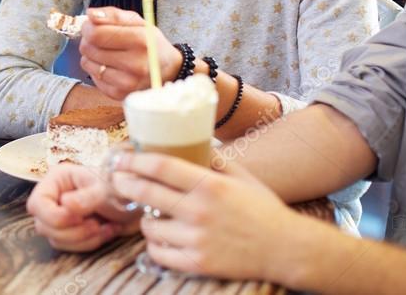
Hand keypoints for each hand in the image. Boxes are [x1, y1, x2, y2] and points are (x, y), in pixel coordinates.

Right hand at [27, 163, 138, 251]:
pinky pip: (69, 247)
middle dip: (70, 231)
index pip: (37, 203)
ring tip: (103, 228)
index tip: (77, 218)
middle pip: (43, 225)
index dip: (53, 216)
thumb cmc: (121, 188)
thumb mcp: (106, 188)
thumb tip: (66, 205)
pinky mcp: (70, 233)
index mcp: (57, 181)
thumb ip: (86, 197)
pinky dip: (88, 244)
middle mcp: (54, 199)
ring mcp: (60, 217)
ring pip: (55, 239)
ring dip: (81, 239)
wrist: (138, 203)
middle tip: (94, 224)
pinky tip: (106, 232)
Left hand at [78, 7, 181, 99]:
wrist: (168, 70)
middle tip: (100, 38)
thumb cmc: (150, 42)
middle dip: (89, 40)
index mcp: (140, 41)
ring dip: (91, 55)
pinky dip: (96, 69)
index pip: (96, 34)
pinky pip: (92, 77)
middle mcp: (135, 64)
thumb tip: (90, 14)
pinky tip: (110, 66)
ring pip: (86, 63)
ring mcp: (127, 83)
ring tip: (107, 52)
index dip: (88, 28)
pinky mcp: (119, 95)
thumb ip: (113, 15)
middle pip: (88, 49)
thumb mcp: (138, 21)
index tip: (91, 26)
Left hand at [111, 150, 305, 281]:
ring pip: (149, 225)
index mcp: (210, 185)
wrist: (288, 249)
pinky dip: (154, 243)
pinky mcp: (197, 263)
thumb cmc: (263, 209)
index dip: (135, 160)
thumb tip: (191, 141)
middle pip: (147, 192)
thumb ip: (214, 159)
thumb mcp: (242, 176)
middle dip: (125, 182)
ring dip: (144, 217)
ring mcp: (197, 239)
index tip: (122, 157)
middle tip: (117, 178)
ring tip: (148, 212)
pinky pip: (158, 252)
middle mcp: (200, 211)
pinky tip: (159, 236)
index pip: (161, 167)